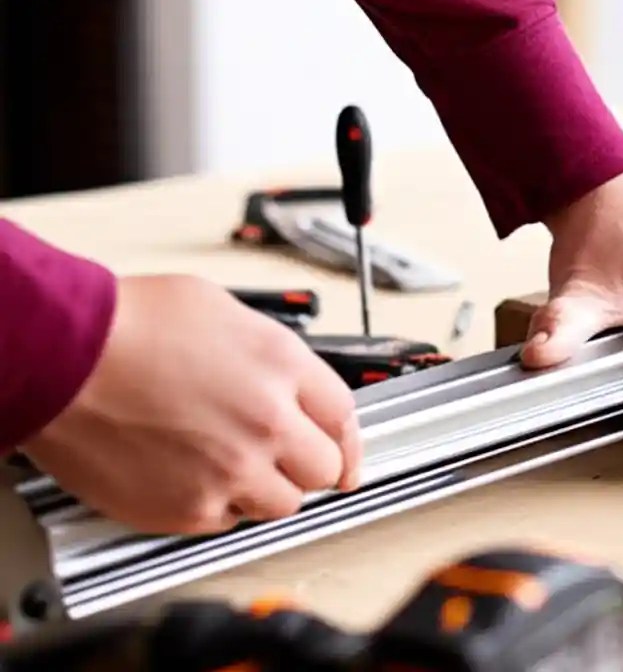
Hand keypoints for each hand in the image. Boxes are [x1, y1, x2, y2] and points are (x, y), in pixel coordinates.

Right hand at [21, 274, 360, 534]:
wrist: (62, 357)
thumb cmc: (127, 325)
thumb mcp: (225, 313)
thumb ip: (272, 357)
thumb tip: (291, 383)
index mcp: (284, 368)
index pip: (346, 419)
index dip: (349, 442)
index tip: (347, 457)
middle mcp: (269, 424)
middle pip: (325, 469)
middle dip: (307, 464)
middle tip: (280, 457)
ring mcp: (233, 471)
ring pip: (283, 504)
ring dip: (265, 488)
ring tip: (224, 462)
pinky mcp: (190, 510)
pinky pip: (228, 522)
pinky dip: (216, 505)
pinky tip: (189, 473)